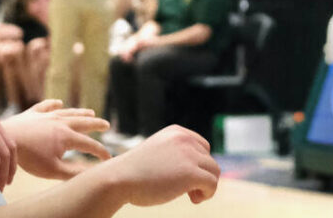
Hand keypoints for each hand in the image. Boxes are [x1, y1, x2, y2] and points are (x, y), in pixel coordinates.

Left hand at [3, 100, 111, 179]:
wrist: (5, 139)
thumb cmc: (29, 157)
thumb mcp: (52, 170)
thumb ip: (74, 171)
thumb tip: (92, 173)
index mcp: (67, 137)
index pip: (89, 144)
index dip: (101, 152)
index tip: (108, 158)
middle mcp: (61, 122)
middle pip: (84, 123)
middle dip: (96, 125)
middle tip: (107, 125)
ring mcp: (46, 116)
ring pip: (69, 112)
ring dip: (81, 113)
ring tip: (91, 112)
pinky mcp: (32, 114)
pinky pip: (46, 106)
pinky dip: (53, 104)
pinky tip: (58, 103)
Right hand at [102, 125, 220, 205]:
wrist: (118, 180)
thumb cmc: (133, 172)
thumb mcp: (158, 154)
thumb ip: (176, 155)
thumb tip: (199, 169)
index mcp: (177, 132)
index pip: (202, 146)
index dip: (197, 164)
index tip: (184, 178)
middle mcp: (185, 139)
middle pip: (208, 159)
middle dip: (200, 175)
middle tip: (186, 190)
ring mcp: (189, 155)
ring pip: (214, 171)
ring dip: (205, 185)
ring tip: (191, 196)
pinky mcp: (190, 173)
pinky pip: (212, 183)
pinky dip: (208, 193)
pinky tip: (194, 199)